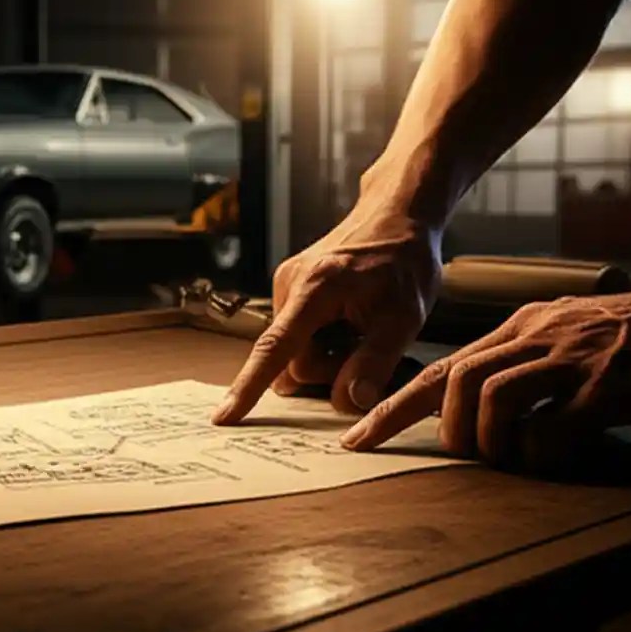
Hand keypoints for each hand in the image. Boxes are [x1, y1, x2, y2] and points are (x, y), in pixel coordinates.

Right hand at [212, 203, 441, 423]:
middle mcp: (290, 285)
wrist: (397, 214)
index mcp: (314, 290)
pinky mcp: (291, 287)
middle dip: (330, 368)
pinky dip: (324, 338)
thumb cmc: (404, 261)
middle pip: (295, 359)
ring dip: (328, 354)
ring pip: (297, 349)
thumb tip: (350, 402)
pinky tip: (348, 320)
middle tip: (368, 346)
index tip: (225, 417)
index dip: (250, 387)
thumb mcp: (405, 316)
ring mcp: (286, 285)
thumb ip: (375, 362)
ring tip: (361, 328)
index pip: (275, 349)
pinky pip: (299, 333)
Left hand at [341, 273, 630, 469]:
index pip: (440, 367)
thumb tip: (486, 408)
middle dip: (441, 427)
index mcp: (520, 328)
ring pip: (491, 398)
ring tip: (511, 457)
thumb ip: (525, 362)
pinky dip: (540, 455)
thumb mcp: (566, 335)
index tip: (357, 437)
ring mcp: (569, 361)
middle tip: (461, 453)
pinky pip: (551, 429)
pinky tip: (557, 458)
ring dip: (489, 441)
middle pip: (455, 379)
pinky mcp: (605, 388)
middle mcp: (535, 339)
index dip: (393, 406)